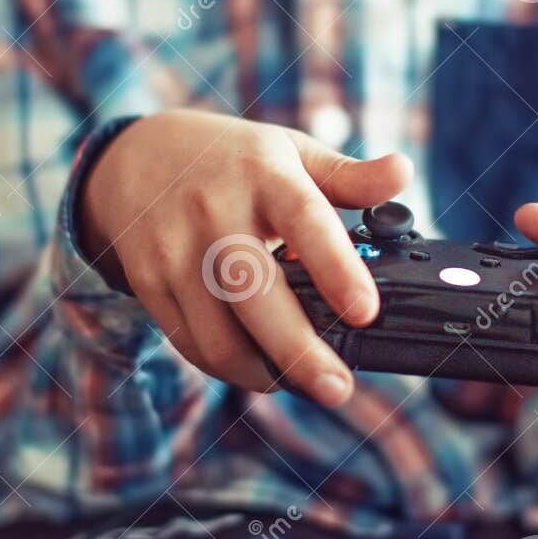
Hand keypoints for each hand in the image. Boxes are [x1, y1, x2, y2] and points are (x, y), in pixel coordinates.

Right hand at [80, 109, 412, 407]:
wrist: (135, 154)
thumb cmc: (231, 159)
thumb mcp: (290, 151)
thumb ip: (348, 175)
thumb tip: (402, 172)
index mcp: (263, 173)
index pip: (305, 221)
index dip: (336, 269)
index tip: (365, 313)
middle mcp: (214, 211)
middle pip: (255, 293)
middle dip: (298, 351)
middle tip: (338, 388)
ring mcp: (175, 250)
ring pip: (218, 333)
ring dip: (263, 371)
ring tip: (304, 382)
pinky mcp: (148, 281)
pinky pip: (190, 342)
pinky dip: (229, 366)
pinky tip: (260, 369)